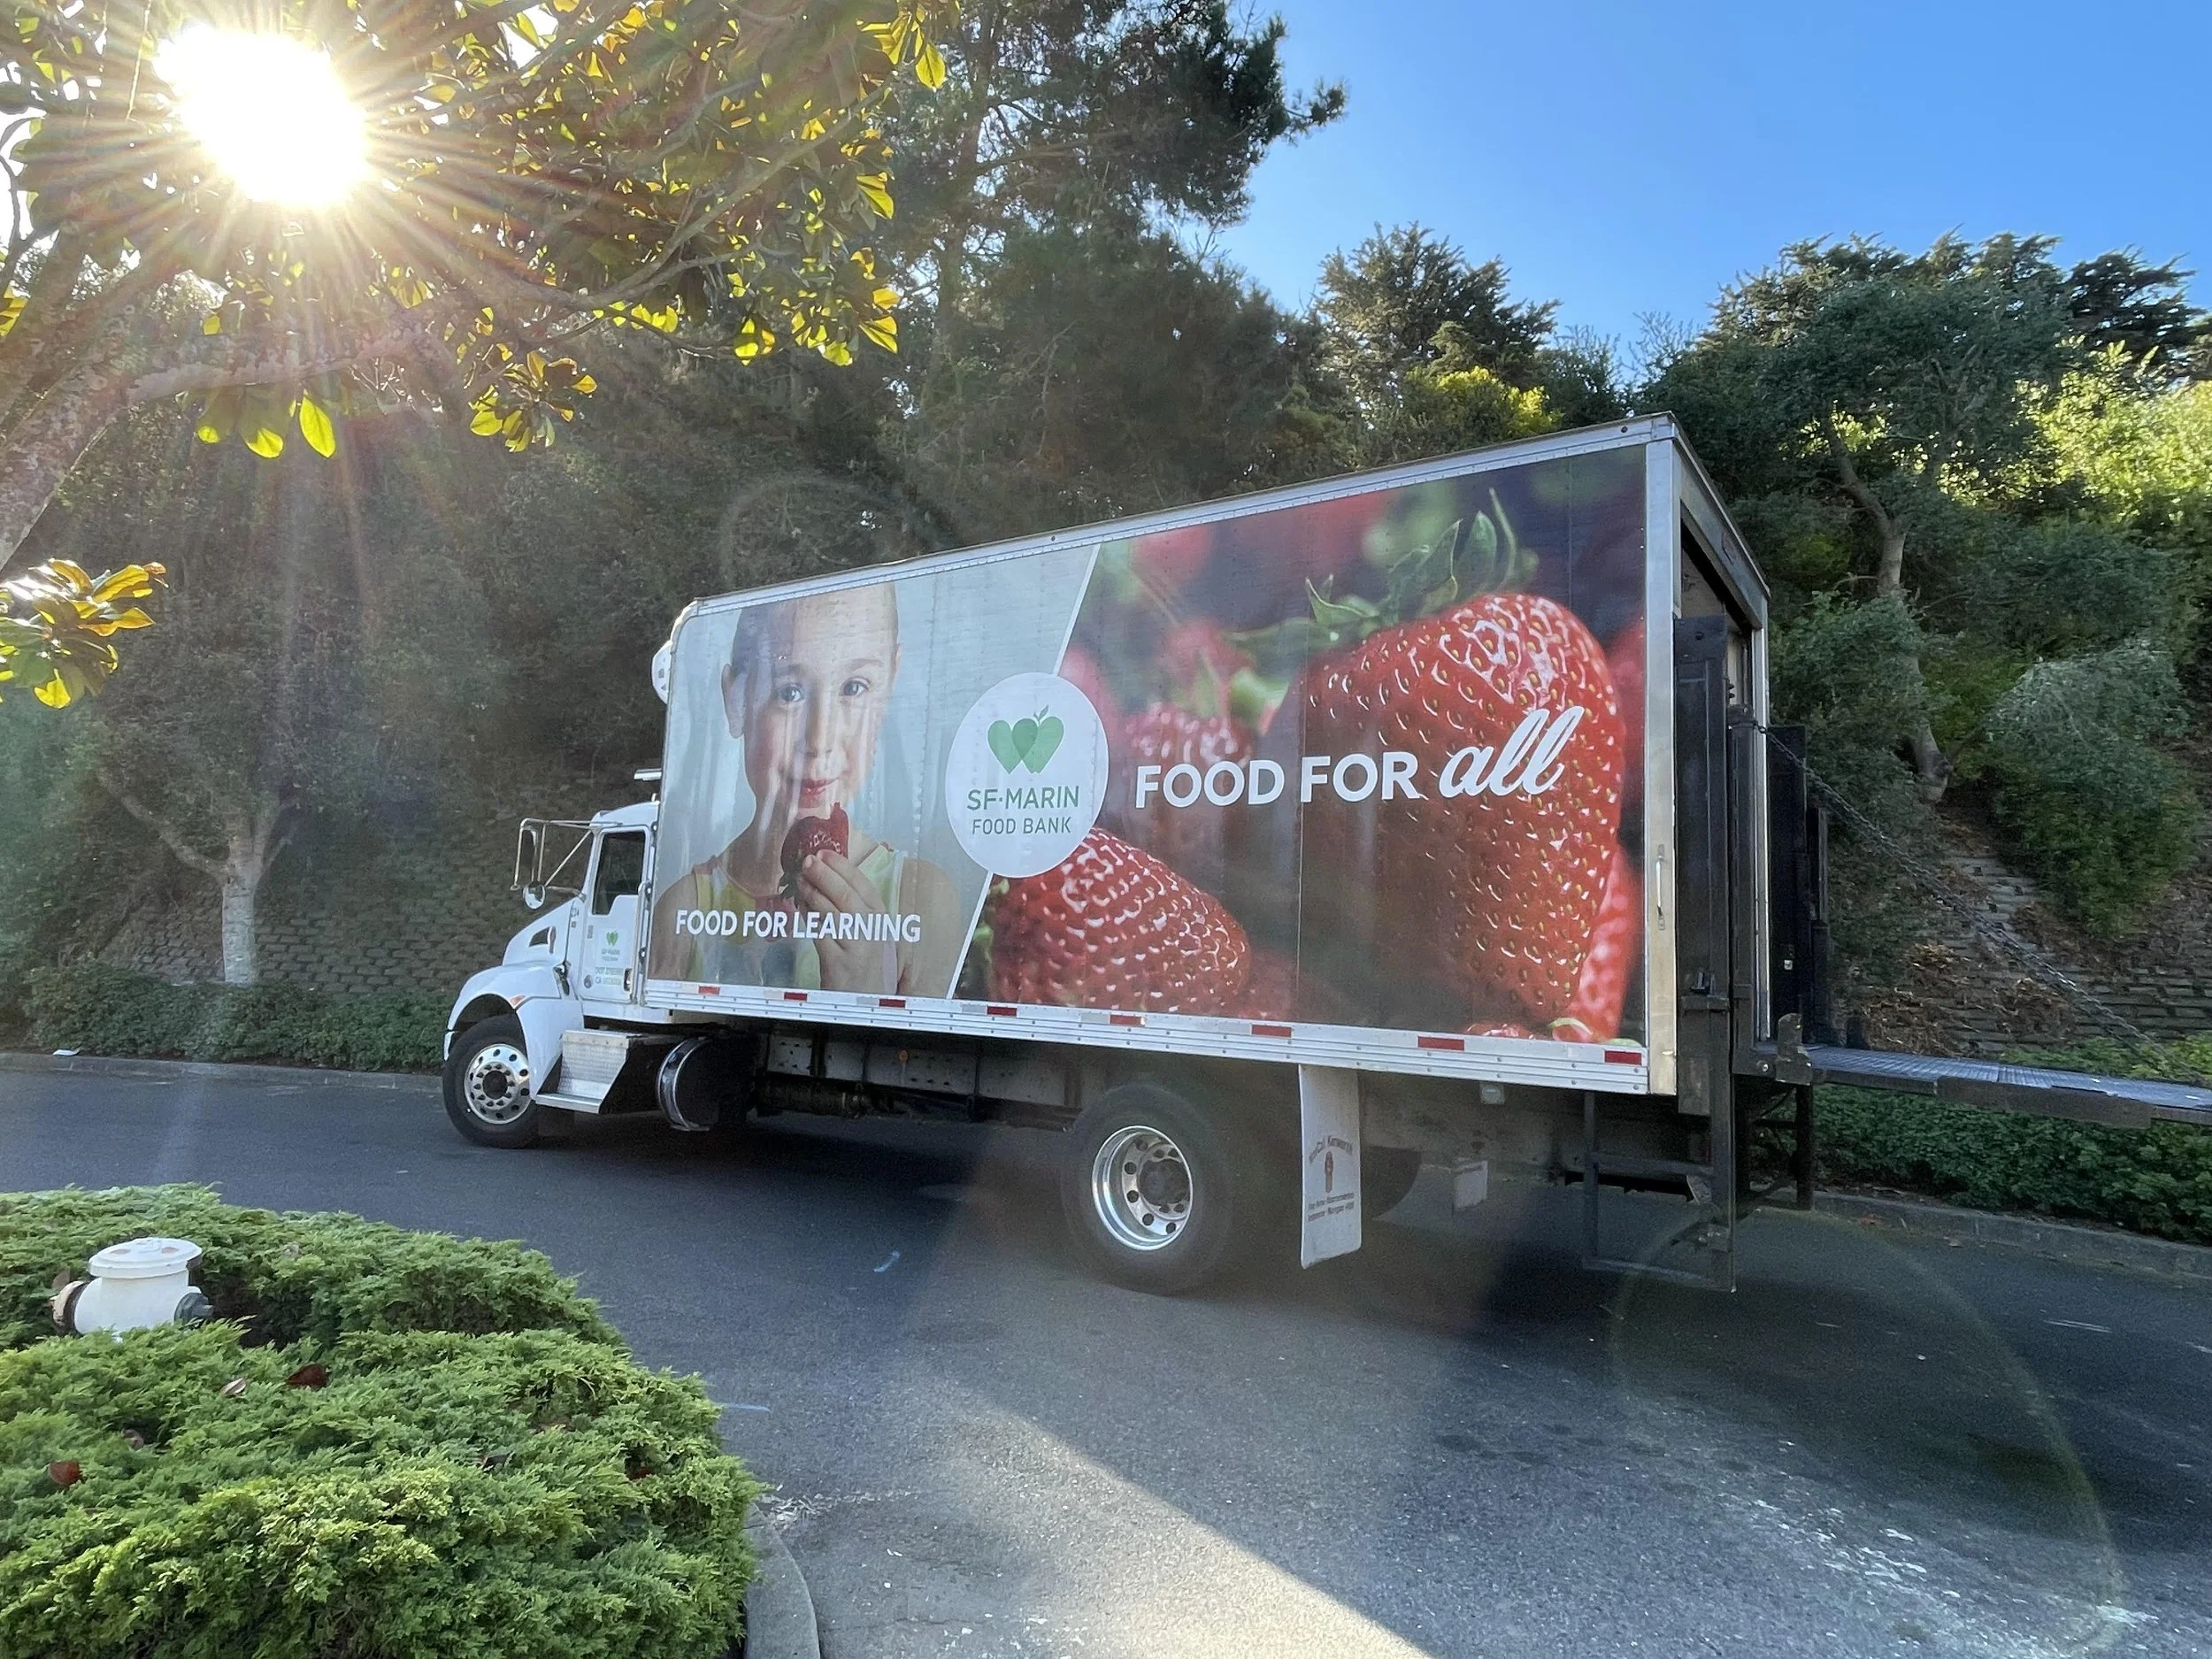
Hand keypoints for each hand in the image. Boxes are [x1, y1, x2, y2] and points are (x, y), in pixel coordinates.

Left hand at [796, 849, 897, 993]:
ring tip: (799, 880)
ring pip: (831, 912)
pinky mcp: (838, 963)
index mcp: (882, 919)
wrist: (867, 1001)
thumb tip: (829, 878)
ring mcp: (856, 947)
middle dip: (825, 874)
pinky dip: (809, 917)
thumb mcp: (870, 933)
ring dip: (812, 892)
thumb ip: (857, 909)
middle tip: (806, 860)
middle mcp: (873, 931)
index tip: (825, 853)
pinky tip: (800, 907)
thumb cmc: (867, 964)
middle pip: (847, 895)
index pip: (864, 886)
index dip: (843, 867)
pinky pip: (820, 933)